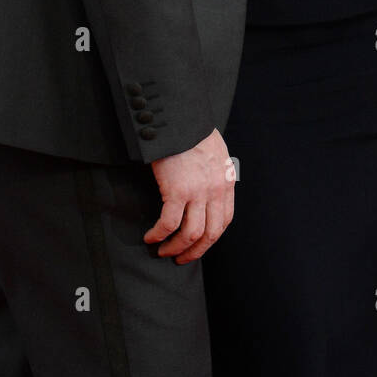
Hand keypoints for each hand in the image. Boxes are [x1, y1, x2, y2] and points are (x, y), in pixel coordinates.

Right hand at [146, 128, 235, 263]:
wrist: (181, 118)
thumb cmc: (192, 133)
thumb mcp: (214, 154)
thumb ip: (213, 175)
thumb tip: (205, 191)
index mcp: (225, 183)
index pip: (224, 221)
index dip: (210, 239)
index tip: (197, 246)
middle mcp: (216, 190)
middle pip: (210, 234)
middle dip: (194, 251)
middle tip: (179, 258)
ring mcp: (198, 192)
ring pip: (191, 234)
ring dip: (175, 247)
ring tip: (162, 250)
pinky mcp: (178, 190)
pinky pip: (169, 223)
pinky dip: (159, 234)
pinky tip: (150, 236)